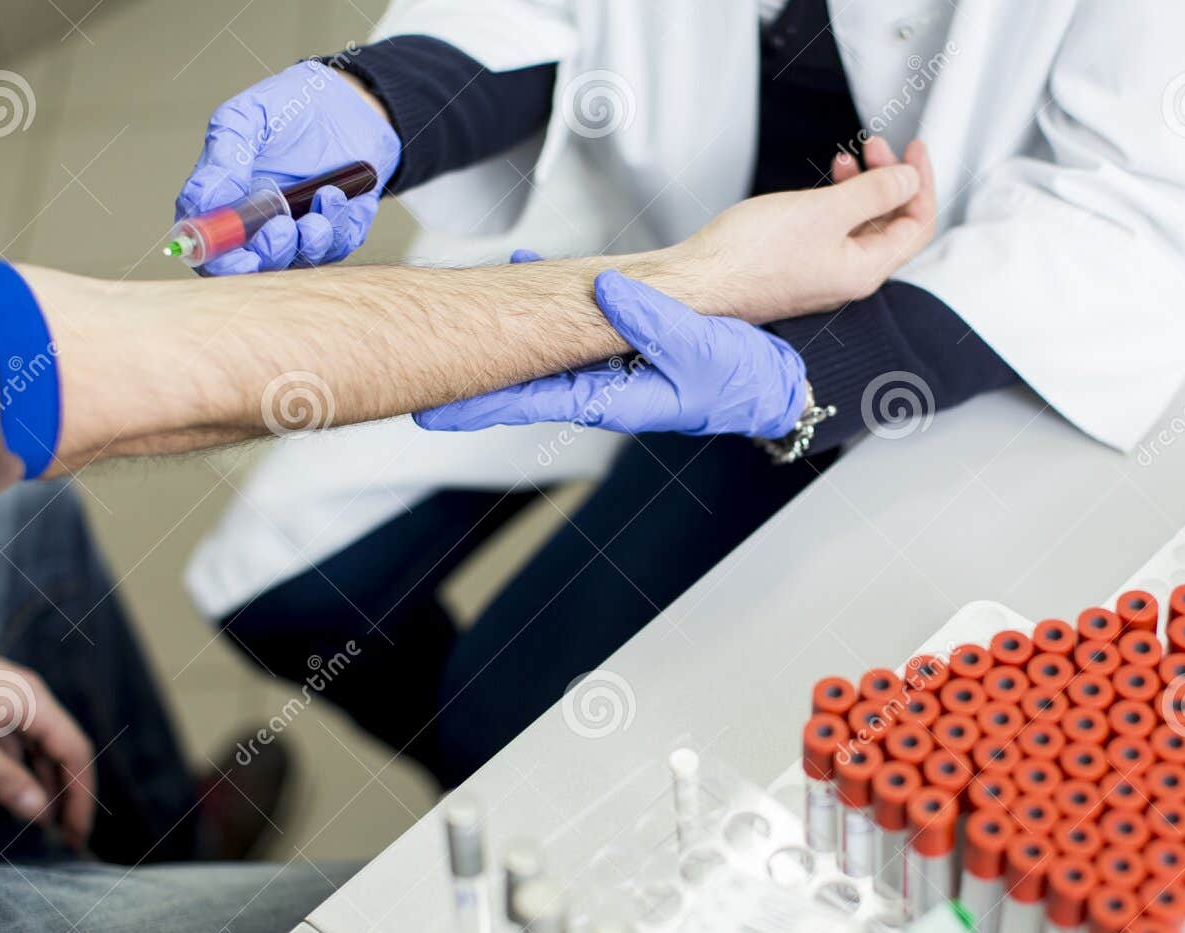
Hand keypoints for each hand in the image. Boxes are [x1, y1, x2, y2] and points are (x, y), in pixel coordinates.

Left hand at [0, 643, 94, 846]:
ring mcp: (7, 702)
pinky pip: (16, 745)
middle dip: (68, 793)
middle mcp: (29, 699)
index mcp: (34, 701)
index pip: (76, 751)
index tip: (78, 833)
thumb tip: (41, 814)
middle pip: (62, 750)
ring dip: (45, 785)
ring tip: (43, 825)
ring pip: (38, 749)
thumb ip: (2, 778)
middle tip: (66, 838)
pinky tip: (16, 795)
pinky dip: (22, 772)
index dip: (82, 793)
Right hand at [175, 61, 401, 274]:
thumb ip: (224, 156)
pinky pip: (341, 245)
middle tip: (285, 226)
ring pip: (304, 260)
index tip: (241, 258)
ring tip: (327, 196)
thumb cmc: (290, 106)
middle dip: (273, 254)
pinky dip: (344, 223)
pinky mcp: (338, 231)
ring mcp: (300, 230)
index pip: (214, 252)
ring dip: (315, 239)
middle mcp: (261, 224)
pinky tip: (341, 193)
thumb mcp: (247, 117)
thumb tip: (206, 199)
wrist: (348, 102)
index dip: (223, 263)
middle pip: (259, 267)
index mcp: (227, 201)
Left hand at [415, 252, 804, 436]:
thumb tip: (600, 286)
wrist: (770, 377)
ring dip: (504, 328)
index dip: (482, 401)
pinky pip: (571, 318)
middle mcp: (602, 382)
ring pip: (542, 345)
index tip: (434, 412)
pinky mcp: (623, 339)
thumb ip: (650, 319)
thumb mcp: (699, 348)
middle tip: (414, 366)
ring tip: (460, 308)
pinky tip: (526, 267)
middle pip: (523, 377)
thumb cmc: (742, 377)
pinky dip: (546, 293)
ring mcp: (609, 361)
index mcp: (615, 397)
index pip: (534, 399)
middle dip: (472, 372)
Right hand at [674, 139, 936, 323]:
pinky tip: (823, 186)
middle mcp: (849, 277)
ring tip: (846, 159)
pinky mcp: (800, 267)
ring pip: (861, 226)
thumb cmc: (751, 255)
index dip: (921, 183)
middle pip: (892, 225)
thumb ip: (873, 193)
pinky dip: (838, 204)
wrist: (700, 281)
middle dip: (890, 179)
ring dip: (862, 188)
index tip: (914, 149)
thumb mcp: (824, 211)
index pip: (916, 225)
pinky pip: (834, 233)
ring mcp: (824, 274)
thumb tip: (908, 180)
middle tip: (876, 146)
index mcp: (864, 270)